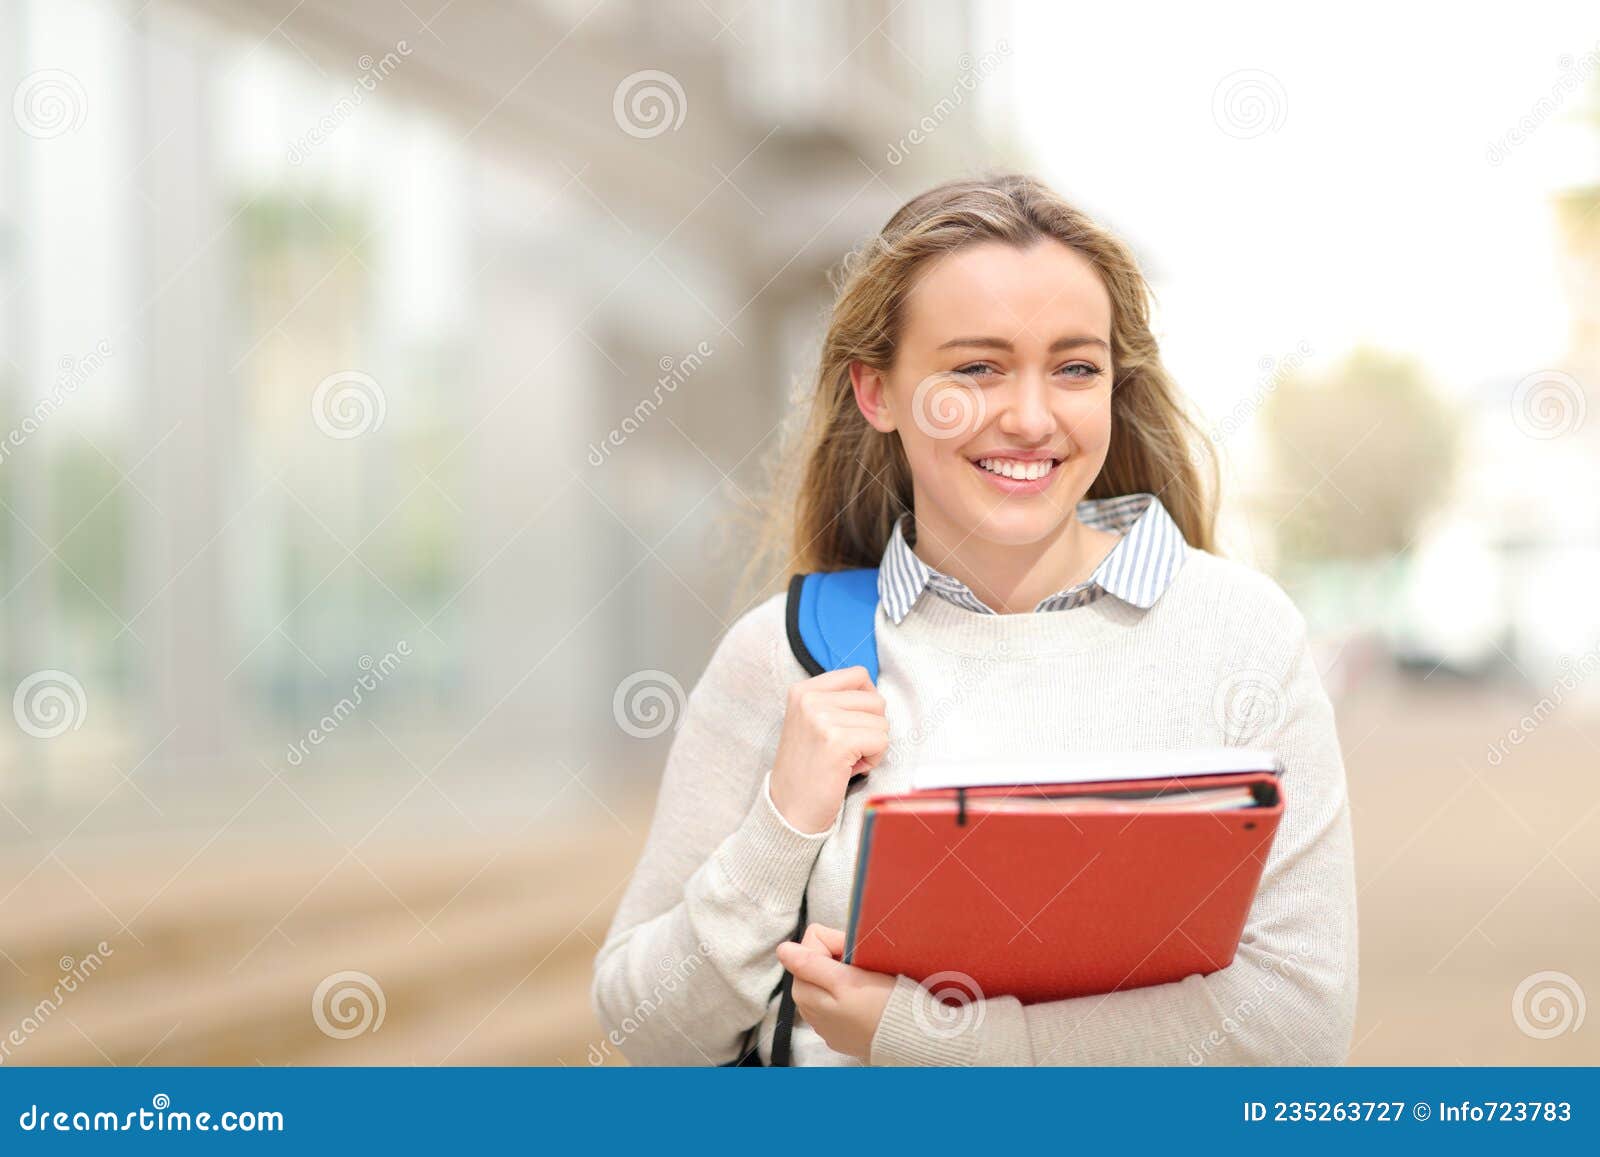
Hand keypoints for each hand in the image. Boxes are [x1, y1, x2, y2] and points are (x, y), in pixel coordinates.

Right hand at [769, 666, 887, 833]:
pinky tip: (851, 769)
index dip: (866, 703)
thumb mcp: (812, 722)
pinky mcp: (837, 741)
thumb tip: (874, 691)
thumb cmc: (808, 769)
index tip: (851, 725)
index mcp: (803, 690)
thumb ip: (837, 702)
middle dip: (870, 728)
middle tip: (846, 749)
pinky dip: (874, 759)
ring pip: (881, 722)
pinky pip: (881, 740)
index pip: (859, 675)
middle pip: (875, 699)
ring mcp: (822, 719)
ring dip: (872, 745)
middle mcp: (810, 699)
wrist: (789, 810)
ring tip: (846, 760)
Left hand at [775, 923, 894, 1060]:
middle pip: (818, 959)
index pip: (814, 940)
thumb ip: (810, 964)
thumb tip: (782, 950)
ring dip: (845, 975)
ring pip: (828, 977)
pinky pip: (839, 998)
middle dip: (840, 958)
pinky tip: (865, 1004)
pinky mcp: (839, 1029)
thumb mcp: (845, 980)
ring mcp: (822, 1020)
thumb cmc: (881, 1007)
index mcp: (803, 989)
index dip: (838, 942)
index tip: (856, 957)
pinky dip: (851, 994)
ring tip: (866, 987)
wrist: (906, 1041)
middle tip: (863, 971)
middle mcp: (806, 1006)